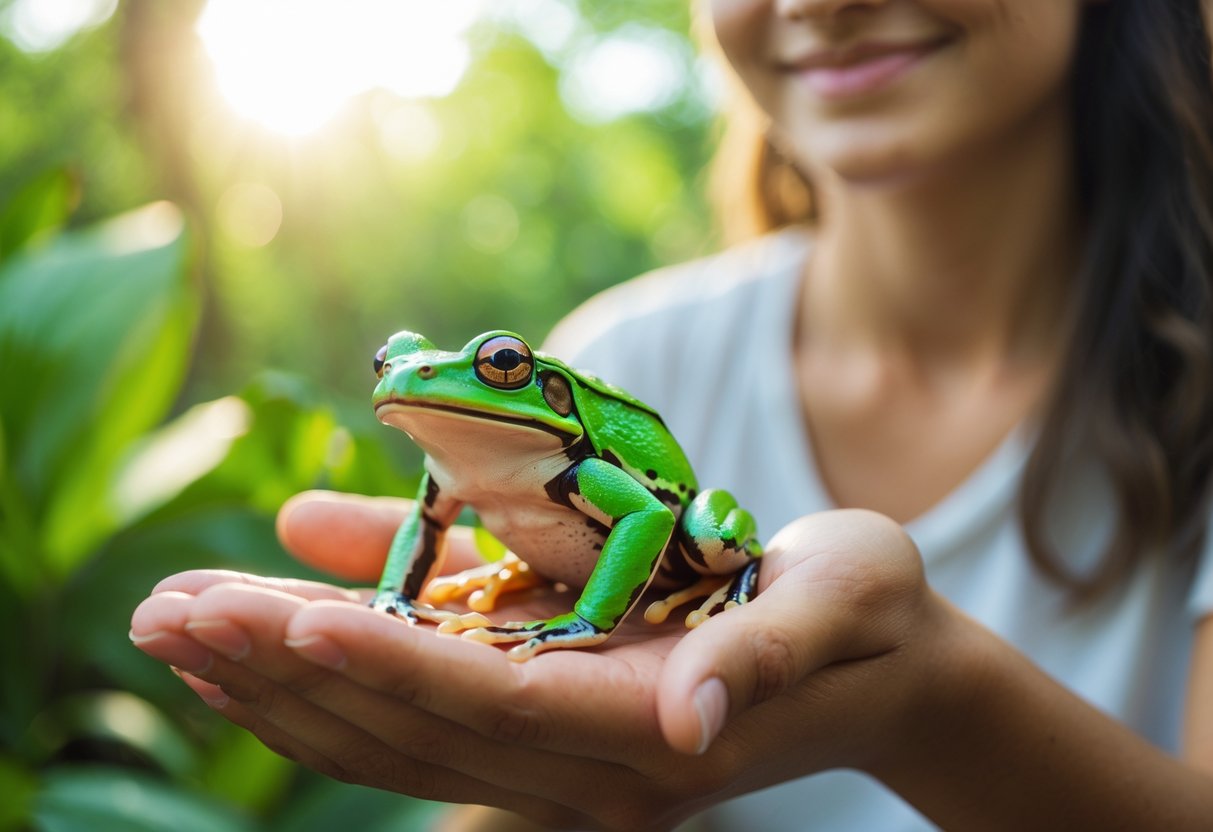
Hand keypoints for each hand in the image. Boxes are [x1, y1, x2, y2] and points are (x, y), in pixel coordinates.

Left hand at [131, 492, 959, 829]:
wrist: (880, 664)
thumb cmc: (865, 612)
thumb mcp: (836, 604)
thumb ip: (757, 659)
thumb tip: (685, 714)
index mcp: (654, 731)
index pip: (496, 702)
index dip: (390, 661)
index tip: (285, 614)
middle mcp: (592, 766)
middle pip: (415, 729)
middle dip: (291, 670)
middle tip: (172, 611)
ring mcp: (562, 760)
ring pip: (395, 739)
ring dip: (282, 685)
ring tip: (178, 625)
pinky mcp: (547, 730)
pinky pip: (418, 725)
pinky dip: (334, 688)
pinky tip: (264, 645)